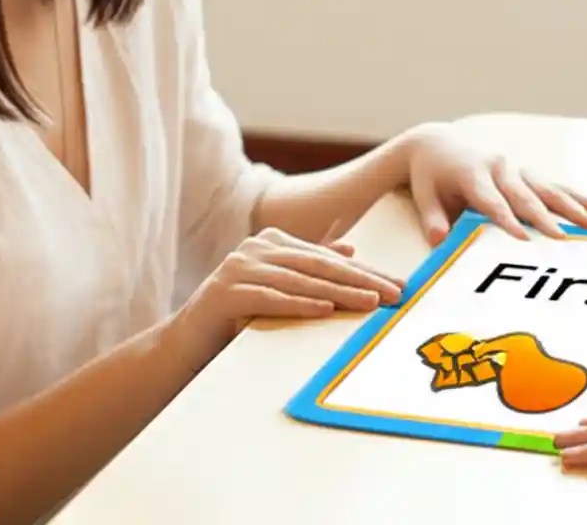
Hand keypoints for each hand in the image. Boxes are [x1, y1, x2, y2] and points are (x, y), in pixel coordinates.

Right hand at [167, 227, 403, 371]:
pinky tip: (325, 309)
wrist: (186, 345)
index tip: (400, 285)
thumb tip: (349, 248)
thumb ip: (309, 268)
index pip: (329, 259)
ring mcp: (238, 268)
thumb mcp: (280, 289)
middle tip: (395, 293)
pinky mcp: (225, 293)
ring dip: (339, 292)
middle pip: (320, 266)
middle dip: (362, 280)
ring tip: (370, 302)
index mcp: (273, 242)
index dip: (366, 271)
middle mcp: (256, 248)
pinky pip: (270, 298)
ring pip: (300, 280)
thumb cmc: (239, 319)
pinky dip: (299, 303)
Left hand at [404, 123, 586, 244]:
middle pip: (526, 197)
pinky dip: (579, 196)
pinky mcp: (527, 170)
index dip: (508, 221)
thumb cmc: (431, 176)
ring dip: (574, 207)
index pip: (493, 202)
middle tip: (565, 239)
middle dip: (547, 218)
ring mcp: (516, 167)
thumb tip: (440, 242)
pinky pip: (556, 185)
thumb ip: (433, 219)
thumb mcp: (425, 196)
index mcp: (473, 174)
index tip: (525, 239)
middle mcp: (499, 168)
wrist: (438, 142)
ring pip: (549, 189)